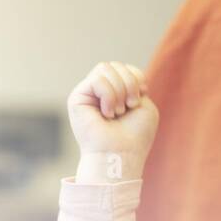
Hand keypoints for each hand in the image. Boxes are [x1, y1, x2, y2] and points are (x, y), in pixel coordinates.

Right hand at [67, 61, 158, 180]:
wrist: (121, 155)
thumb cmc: (135, 136)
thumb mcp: (143, 104)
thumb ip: (133, 82)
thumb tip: (118, 69)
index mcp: (116, 93)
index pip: (125, 68)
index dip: (136, 78)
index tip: (140, 98)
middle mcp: (99, 93)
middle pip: (115, 65)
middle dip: (129, 84)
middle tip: (129, 108)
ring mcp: (87, 94)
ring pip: (105, 68)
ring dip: (119, 91)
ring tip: (117, 113)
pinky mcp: (77, 98)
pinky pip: (97, 79)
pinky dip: (108, 96)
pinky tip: (107, 114)